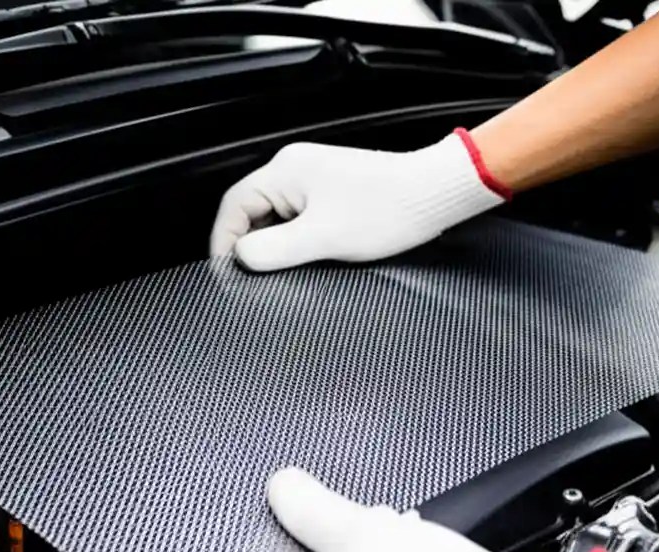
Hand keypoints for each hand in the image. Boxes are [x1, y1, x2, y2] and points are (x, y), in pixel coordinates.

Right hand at [209, 130, 507, 271]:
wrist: (435, 195)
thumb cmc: (389, 210)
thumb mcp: (322, 238)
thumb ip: (274, 251)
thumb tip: (241, 258)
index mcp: (285, 171)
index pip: (233, 206)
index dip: (223, 241)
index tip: (227, 272)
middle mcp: (295, 168)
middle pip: (252, 211)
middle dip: (251, 245)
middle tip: (259, 277)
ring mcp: (315, 178)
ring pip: (276, 217)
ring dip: (277, 244)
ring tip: (292, 267)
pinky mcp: (332, 191)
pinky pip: (298, 218)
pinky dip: (297, 239)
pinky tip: (313, 255)